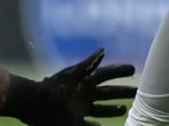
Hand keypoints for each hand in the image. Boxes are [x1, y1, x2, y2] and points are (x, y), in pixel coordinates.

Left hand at [8, 48, 134, 125]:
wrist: (29, 104)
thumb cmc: (50, 89)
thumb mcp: (71, 75)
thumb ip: (87, 64)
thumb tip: (103, 50)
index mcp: (85, 82)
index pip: (107, 75)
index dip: (120, 71)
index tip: (134, 68)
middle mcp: (84, 94)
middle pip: (109, 93)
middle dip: (123, 92)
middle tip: (139, 91)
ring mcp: (79, 108)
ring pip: (102, 108)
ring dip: (113, 108)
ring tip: (124, 108)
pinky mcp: (73, 122)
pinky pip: (89, 125)